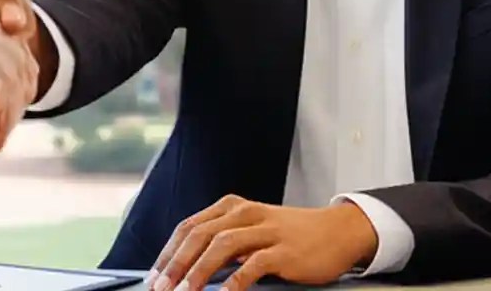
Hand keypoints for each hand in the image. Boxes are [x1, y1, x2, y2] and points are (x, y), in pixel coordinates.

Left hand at [148, 195, 377, 290]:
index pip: (189, 227)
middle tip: (160, 287)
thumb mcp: (252, 229)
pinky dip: (234, 282)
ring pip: (220, 246)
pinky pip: (253, 265)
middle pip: (198, 235)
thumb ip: (223, 241)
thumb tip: (188, 267)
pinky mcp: (283, 249)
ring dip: (197, 272)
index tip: (154, 276)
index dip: (168, 252)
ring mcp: (264, 230)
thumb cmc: (289, 235)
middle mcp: (244, 213)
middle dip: (175, 264)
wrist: (337, 232)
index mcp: (231, 207)